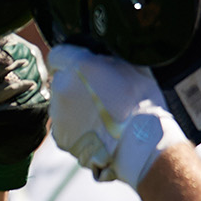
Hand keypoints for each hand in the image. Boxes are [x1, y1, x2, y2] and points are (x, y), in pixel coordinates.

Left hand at [46, 44, 184, 187]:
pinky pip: (64, 125)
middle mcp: (62, 86)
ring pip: (62, 103)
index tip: (77, 66)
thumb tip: (102, 55)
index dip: (68, 59)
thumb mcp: (132, 68)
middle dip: (75, 84)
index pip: (58, 54)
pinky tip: (96, 131)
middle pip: (61, 80)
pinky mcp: (59, 135)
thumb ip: (109, 58)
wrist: (138, 146)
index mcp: (79, 66)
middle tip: (99, 94)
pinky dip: (75, 127)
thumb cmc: (142, 105)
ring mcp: (58, 113)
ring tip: (101, 116)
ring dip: (75, 106)